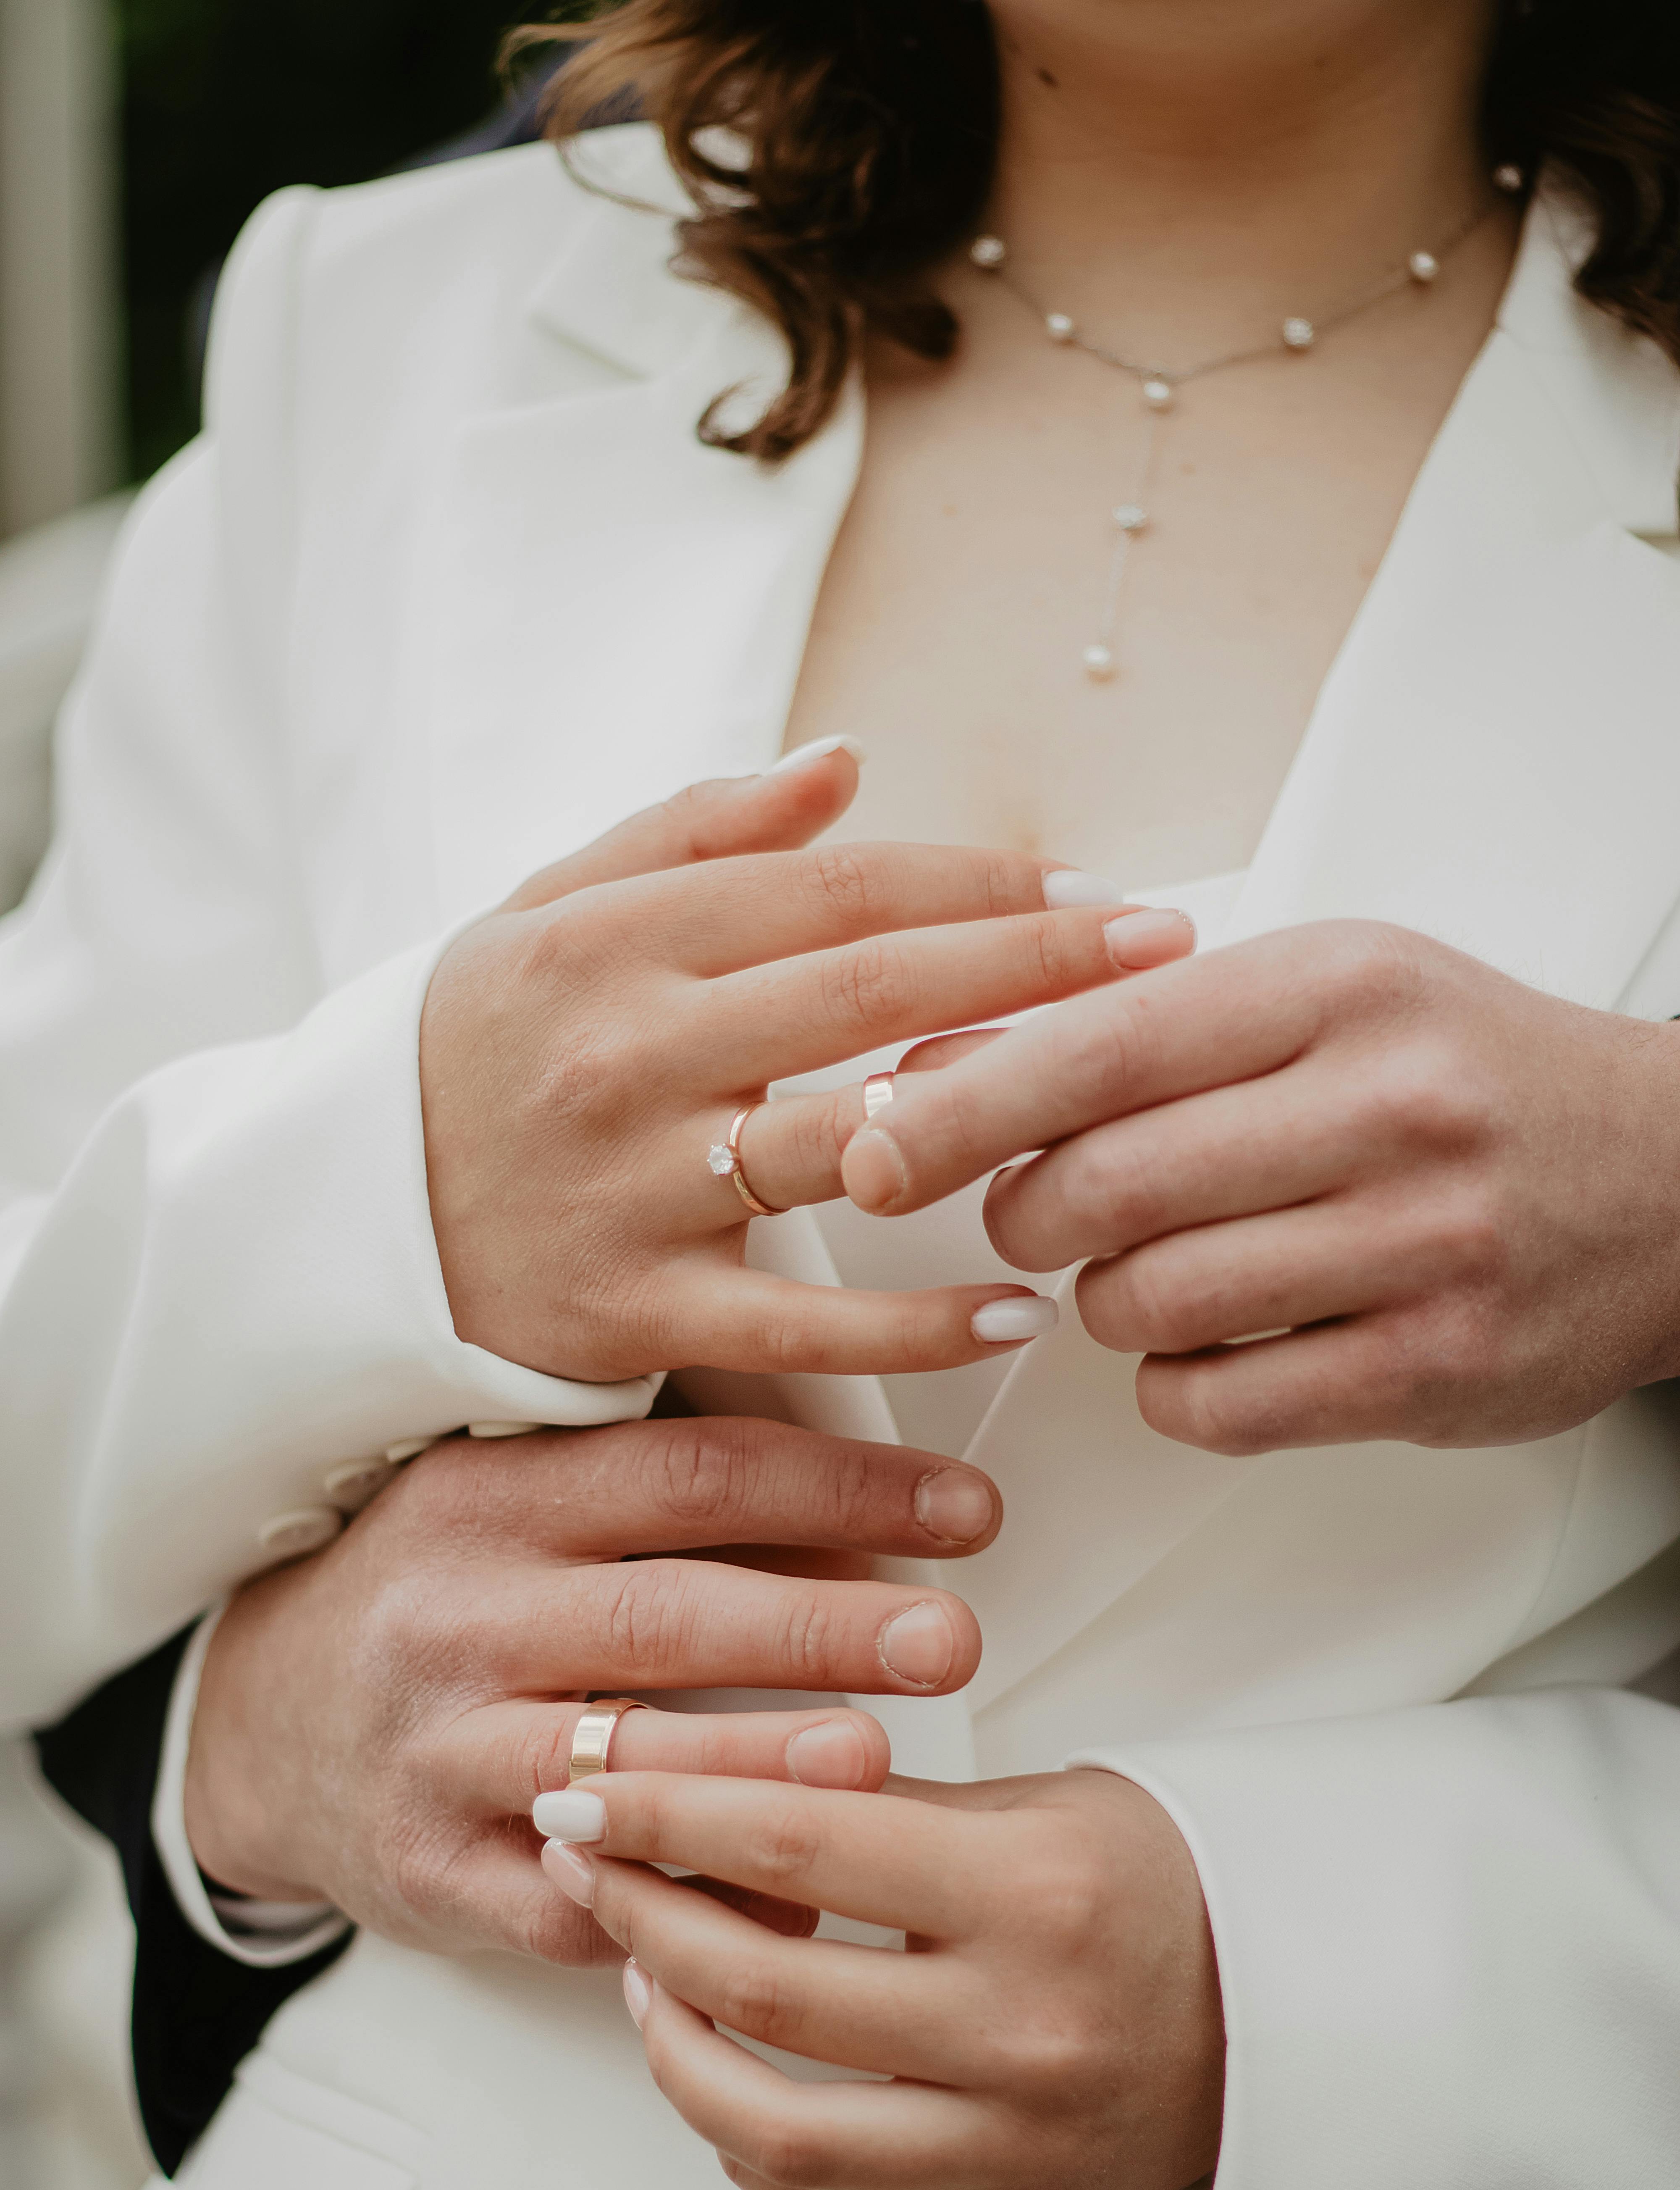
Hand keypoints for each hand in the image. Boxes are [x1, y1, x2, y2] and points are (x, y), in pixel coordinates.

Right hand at [185, 1417, 1001, 1965]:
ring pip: (614, 1766)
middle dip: (821, 1628)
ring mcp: (441, 1754)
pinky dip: (685, 1913)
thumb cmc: (438, 1596)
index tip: (966, 1508)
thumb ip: (668, 1506)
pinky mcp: (434, 1873)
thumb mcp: (522, 1508)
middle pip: (666, 1617)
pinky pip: (577, 1906)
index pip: (693, 1475)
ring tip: (878, 1764)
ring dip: (753, 1769)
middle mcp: (460, 1619)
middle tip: (953, 1640)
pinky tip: (790, 1913)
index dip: (841, 1485)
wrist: (261, 1724)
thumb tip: (874, 1514)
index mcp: (493, 1500)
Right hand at [420, 742, 1190, 1381]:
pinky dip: (912, 1324)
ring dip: (995, 1122)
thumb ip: (698, 832)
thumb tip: (845, 763)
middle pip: (870, 992)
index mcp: (618, 941)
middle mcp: (628, 1053)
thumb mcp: (553, 908)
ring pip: (842, 1145)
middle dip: (1037, 962)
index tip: (1104, 888)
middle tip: (1169, 952)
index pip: (841, 891)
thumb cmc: (477, 1049)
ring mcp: (630, 1188)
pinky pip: (796, 1321)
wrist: (338, 1215)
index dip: (987, 881)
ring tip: (1125, 1108)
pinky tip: (1017, 1307)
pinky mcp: (627, 1312)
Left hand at [540, 1765, 1223, 2189]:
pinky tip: (721, 2090)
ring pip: (781, 2130)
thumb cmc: (1156, 1880)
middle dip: (644, 1922)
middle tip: (591, 1878)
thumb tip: (724, 1803)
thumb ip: (891, 1813)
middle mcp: (1023, 2023)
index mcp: (1032, 1891)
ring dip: (679, 2056)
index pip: (798, 1839)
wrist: (1287, 2007)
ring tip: (648, 1989)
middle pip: (765, 1986)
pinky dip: (755, 2157)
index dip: (668, 1815)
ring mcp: (1019, 2137)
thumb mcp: (1041, 1805)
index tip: (588, 1797)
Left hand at [841, 919, 1679, 1450]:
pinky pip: (1223, 1404)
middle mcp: (1386, 1108)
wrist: (1672, 1177)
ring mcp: (1423, 1246)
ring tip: (1145, 1271)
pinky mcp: (1439, 1369)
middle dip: (1023, 1217)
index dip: (956, 1106)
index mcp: (1337, 989)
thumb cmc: (1464, 1073)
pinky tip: (1212, 1344)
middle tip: (1030, 1216)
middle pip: (1101, 1189)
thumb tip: (936, 1067)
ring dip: (1105, 1303)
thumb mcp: (1316, 992)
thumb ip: (1137, 1024)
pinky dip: (1177, 1386)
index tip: (865, 1147)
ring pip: (1151, 1303)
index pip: (1096, 1047)